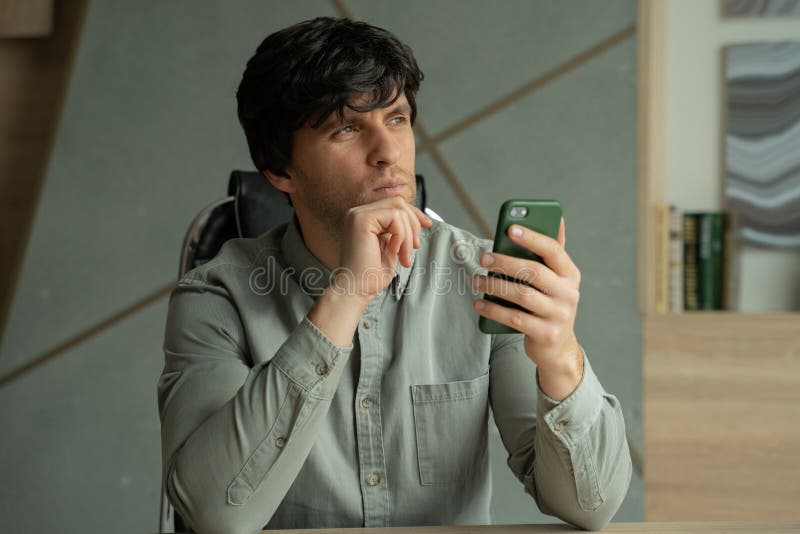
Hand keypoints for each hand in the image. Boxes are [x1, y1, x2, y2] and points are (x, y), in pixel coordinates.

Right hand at [335, 197, 431, 300]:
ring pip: (399, 210)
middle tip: (415, 247)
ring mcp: (358, 215)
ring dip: (408, 235)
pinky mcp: (362, 219)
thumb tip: (418, 220)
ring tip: (403, 256)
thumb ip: (399, 231)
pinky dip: (401, 236)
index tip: (427, 225)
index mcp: (365, 218)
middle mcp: (358, 213)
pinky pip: (394, 217)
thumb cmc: (371, 274)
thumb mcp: (391, 247)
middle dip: (413, 224)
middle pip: (398, 203)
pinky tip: (393, 251)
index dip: (414, 214)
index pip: (394, 205)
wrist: (357, 289)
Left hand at [471, 217, 582, 398]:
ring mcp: (559, 315)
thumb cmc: (549, 304)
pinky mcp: (546, 334)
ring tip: (476, 281)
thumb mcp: (555, 280)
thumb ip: (551, 253)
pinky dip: (494, 310)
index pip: (553, 250)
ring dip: (495, 286)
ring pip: (522, 295)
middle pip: (534, 272)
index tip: (510, 228)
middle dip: (505, 262)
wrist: (557, 347)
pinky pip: (515, 319)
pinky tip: (479, 304)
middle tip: (484, 258)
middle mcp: (569, 293)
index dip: (532, 237)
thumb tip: (557, 219)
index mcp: (570, 274)